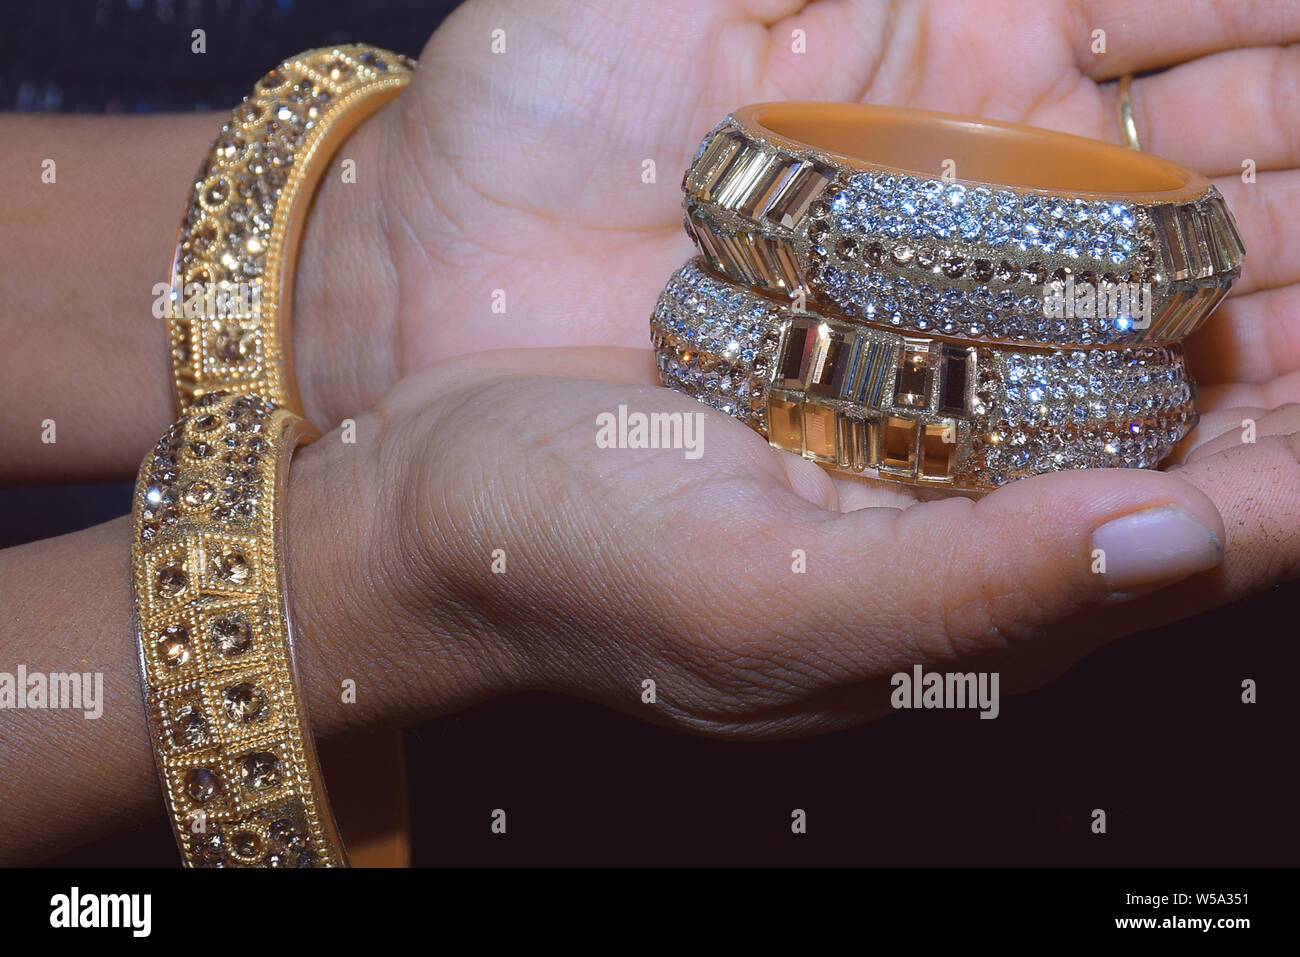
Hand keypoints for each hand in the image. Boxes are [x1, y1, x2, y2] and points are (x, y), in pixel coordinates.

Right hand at [288, 0, 1299, 635]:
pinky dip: (1090, 122)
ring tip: (1290, 94)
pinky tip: (1133, 62)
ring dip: (1224, 176)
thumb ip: (977, 594)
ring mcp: (922, 348)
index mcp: (990, 569)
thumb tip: (1183, 536)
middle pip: (1209, 371)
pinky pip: (1006, 192)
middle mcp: (981, 456)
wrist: (421, 468)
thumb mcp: (770, 608)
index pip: (1228, 510)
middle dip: (1295, 277)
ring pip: (1128, 259)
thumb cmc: (579, 567)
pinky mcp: (846, 263)